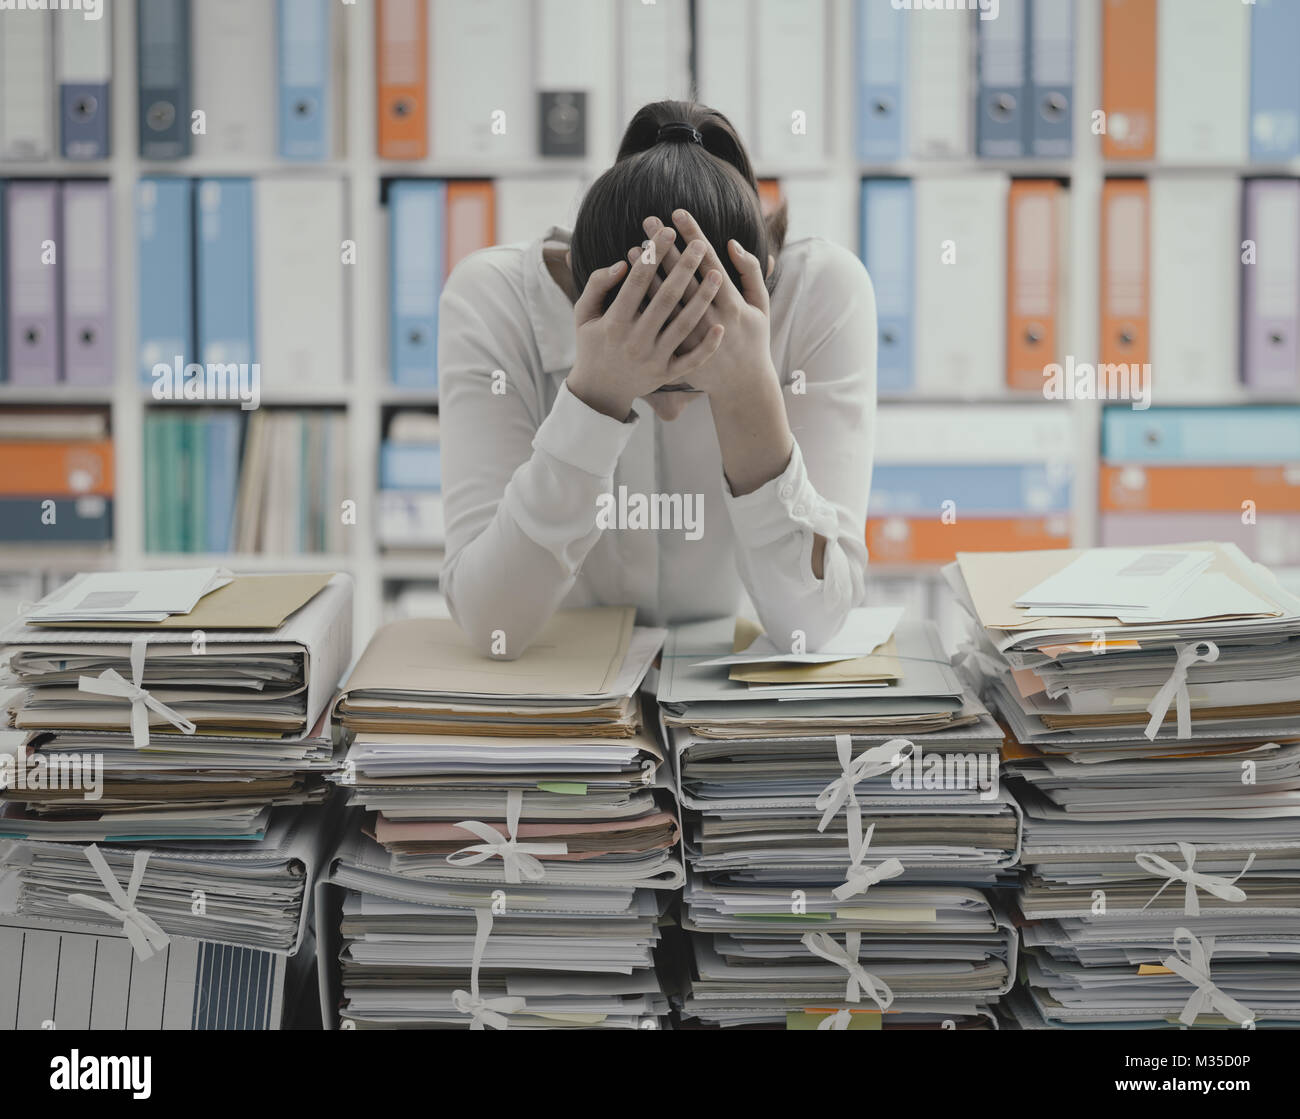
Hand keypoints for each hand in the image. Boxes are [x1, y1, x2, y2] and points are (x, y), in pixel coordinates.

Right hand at [566, 225, 724, 420]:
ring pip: (683, 326)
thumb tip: (622, 263)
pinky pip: (691, 360)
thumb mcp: (583, 314)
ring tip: (717, 274)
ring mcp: (653, 359)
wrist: (599, 391)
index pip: (637, 281)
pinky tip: (721, 326)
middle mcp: (635, 341)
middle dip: (684, 269)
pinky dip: (707, 346)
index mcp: (614, 322)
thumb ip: (597, 285)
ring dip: (702, 299)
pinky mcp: (665, 375)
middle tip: (700, 245)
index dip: (654, 255)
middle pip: (665, 299)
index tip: (668, 232)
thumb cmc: (592, 344)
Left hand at [641, 210, 777, 401]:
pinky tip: (633, 283)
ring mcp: (691, 335)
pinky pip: (657, 322)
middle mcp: (709, 317)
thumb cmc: (753, 338)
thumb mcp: (761, 304)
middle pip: (682, 275)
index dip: (693, 235)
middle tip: (649, 220)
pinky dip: (645, 301)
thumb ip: (751, 272)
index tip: (678, 213)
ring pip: (665, 298)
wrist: (741, 384)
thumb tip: (731, 244)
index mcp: (731, 303)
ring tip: (637, 247)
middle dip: (666, 246)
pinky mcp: (678, 350)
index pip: (708, 260)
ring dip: (650, 271)